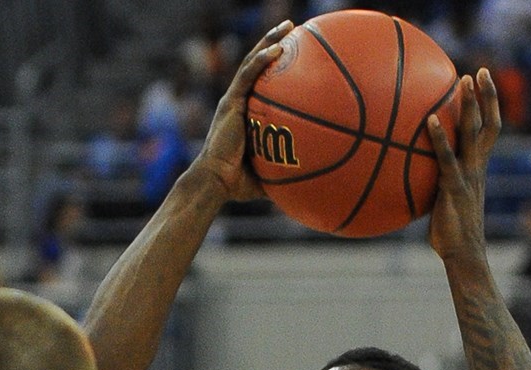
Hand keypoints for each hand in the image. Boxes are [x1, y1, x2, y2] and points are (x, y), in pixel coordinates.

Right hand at [182, 21, 292, 202]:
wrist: (216, 182)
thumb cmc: (239, 182)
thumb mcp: (269, 172)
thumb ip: (287, 170)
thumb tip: (314, 180)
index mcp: (244, 112)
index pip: (260, 81)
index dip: (273, 63)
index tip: (293, 49)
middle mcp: (238, 101)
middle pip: (256, 64)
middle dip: (273, 43)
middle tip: (292, 28)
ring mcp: (233, 100)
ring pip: (252, 63)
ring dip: (269, 42)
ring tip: (288, 27)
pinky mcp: (230, 103)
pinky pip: (247, 77)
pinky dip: (261, 61)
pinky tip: (277, 49)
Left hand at [424, 68, 500, 263]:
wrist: (463, 255)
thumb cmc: (450, 232)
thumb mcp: (443, 200)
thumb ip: (434, 181)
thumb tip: (410, 170)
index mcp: (477, 168)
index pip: (489, 130)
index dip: (490, 106)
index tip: (483, 82)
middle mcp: (477, 167)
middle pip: (488, 124)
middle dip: (487, 96)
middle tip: (480, 71)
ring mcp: (468, 176)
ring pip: (474, 134)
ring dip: (470, 106)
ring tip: (463, 82)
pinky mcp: (455, 187)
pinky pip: (448, 158)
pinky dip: (440, 138)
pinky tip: (430, 120)